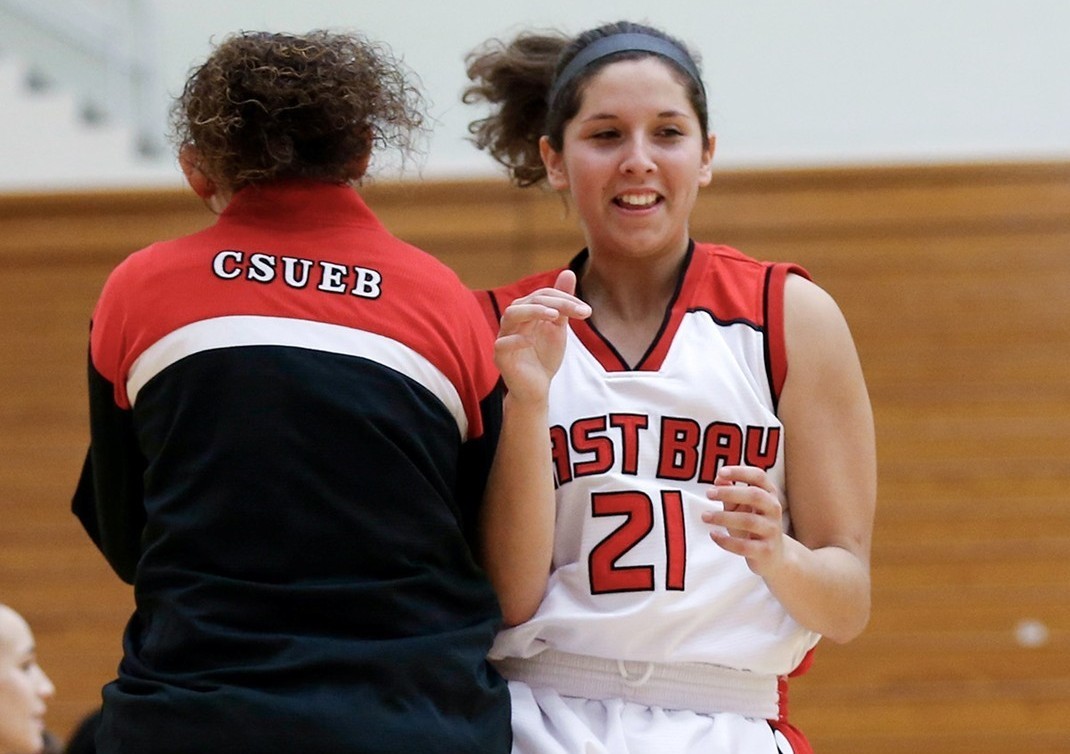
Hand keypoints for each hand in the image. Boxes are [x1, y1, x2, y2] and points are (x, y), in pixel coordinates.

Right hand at [495, 270, 589, 403]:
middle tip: (577, 311)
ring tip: (554, 316)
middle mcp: (513, 321)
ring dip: (533, 312)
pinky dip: (516, 340)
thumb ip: (562, 303)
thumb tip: (569, 272)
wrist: (536, 388)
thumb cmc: (544, 356)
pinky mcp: (500, 357)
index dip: (564, 298)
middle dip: (554, 302)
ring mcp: (504, 338)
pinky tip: (531, 340)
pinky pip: (502, 343)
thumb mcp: (558, 328)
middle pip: (528, 301)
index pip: (542, 295)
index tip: (586, 311)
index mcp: (526, 312)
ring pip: (510, 315)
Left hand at [702, 465, 786, 577]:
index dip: (740, 472)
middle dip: (729, 492)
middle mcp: (774, 510)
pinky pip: (744, 545)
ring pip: (748, 520)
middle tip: (709, 493)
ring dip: (723, 517)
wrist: (774, 556)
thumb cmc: (753, 526)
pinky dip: (726, 540)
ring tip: (705, 516)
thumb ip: (730, 494)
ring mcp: (772, 530)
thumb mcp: (741, 508)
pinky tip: (713, 534)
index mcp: (769, 494)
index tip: (720, 472)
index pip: (759, 477)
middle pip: (755, 495)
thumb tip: (719, 479)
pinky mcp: (765, 550)